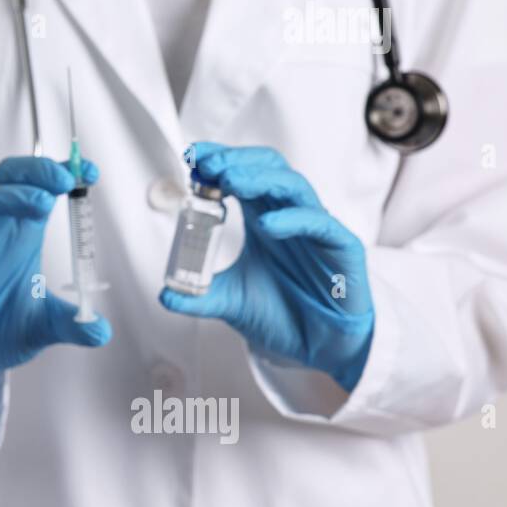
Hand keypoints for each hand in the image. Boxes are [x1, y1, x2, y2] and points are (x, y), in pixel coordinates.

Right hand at [0, 156, 111, 391]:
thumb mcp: (44, 326)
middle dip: (38, 171)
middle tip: (65, 179)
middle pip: (11, 178)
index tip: (90, 172)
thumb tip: (101, 330)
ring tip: (43, 202)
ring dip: (14, 195)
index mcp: (23, 234)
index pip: (42, 188)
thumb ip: (73, 323)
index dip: (63, 173)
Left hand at [158, 142, 374, 391]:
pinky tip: (268, 224)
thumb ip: (199, 296)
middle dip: (236, 161)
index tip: (192, 158)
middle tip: (207, 164)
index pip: (243, 174)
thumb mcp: (231, 302)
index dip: (220, 161)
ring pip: (293, 187)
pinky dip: (293, 219)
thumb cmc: (284, 314)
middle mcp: (289, 216)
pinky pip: (319, 224)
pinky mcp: (341, 248)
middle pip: (268, 168)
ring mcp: (316, 229)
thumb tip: (164, 294)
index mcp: (263, 219)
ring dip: (261, 179)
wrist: (321, 348)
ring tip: (231, 181)